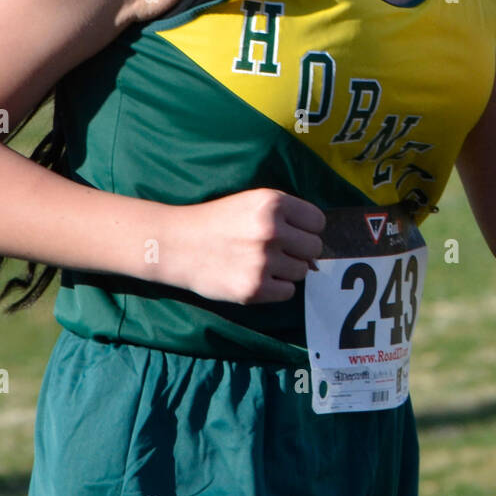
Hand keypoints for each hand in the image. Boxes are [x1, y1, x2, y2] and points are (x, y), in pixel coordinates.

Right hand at [175, 188, 324, 303]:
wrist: (177, 244)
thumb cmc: (218, 221)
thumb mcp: (252, 202)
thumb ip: (286, 217)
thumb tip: (317, 251)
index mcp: (272, 203)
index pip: (318, 221)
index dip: (306, 228)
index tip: (292, 233)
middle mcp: (270, 230)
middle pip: (314, 248)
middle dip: (299, 251)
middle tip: (276, 250)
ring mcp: (262, 261)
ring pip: (302, 271)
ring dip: (286, 270)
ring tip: (260, 262)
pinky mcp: (253, 288)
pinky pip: (287, 292)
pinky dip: (276, 288)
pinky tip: (255, 277)